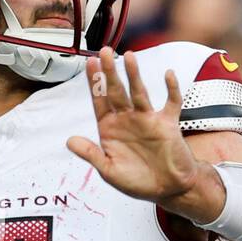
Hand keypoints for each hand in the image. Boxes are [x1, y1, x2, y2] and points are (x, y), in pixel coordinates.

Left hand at [66, 48, 220, 221]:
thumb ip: (91, 154)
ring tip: (129, 57)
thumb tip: (70, 141)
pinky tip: (168, 74)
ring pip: (140, 92)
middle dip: (110, 72)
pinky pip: (171, 102)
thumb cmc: (138, 181)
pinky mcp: (168, 123)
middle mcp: (127, 119)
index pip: (99, 101)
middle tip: (104, 52)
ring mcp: (148, 119)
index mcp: (110, 129)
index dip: (94, 83)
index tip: (89, 63)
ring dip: (134, 75)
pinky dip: (172, 89)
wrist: (168, 189)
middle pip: (116, 92)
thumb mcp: (109, 171)